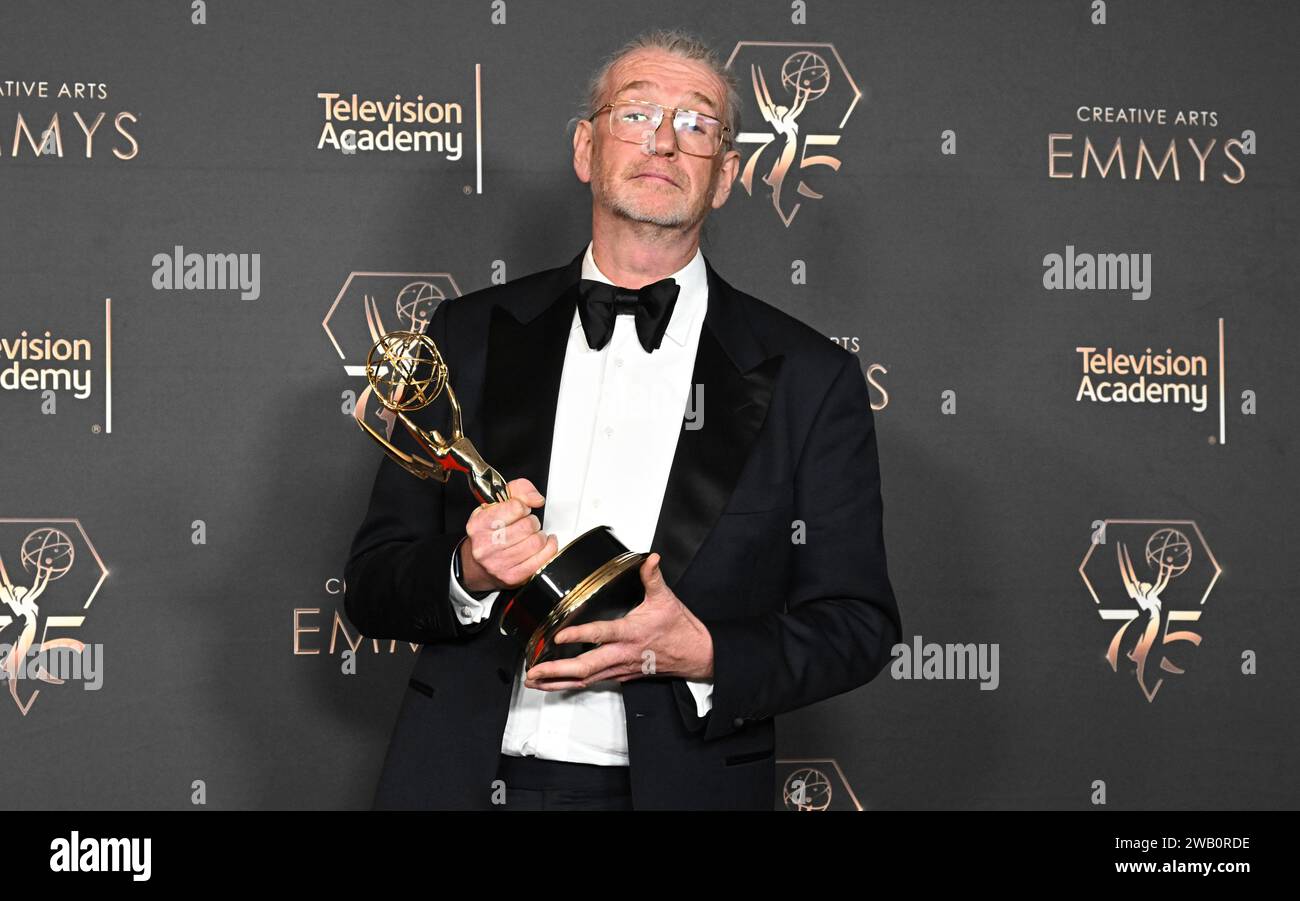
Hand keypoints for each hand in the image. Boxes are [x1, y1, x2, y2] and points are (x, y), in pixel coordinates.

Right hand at [460, 478, 558, 591]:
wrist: (478, 565)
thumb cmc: (489, 533)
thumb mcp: (496, 504)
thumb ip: (519, 490)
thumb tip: (536, 499)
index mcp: (479, 524)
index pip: (515, 507)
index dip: (523, 506)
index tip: (521, 510)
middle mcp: (485, 545)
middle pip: (528, 526)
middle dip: (533, 522)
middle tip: (528, 524)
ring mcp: (498, 563)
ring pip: (536, 542)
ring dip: (540, 536)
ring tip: (532, 535)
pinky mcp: (512, 577)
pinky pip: (542, 559)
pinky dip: (549, 548)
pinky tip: (544, 544)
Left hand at [524, 552, 713, 689]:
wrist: (695, 655)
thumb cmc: (680, 629)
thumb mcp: (666, 599)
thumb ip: (653, 577)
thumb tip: (649, 559)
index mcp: (631, 633)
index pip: (601, 635)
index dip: (579, 635)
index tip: (559, 636)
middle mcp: (622, 654)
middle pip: (586, 667)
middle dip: (557, 670)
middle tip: (534, 670)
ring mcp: (620, 668)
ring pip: (586, 679)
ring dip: (558, 681)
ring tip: (535, 680)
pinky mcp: (621, 675)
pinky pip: (592, 682)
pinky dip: (571, 684)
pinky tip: (555, 684)